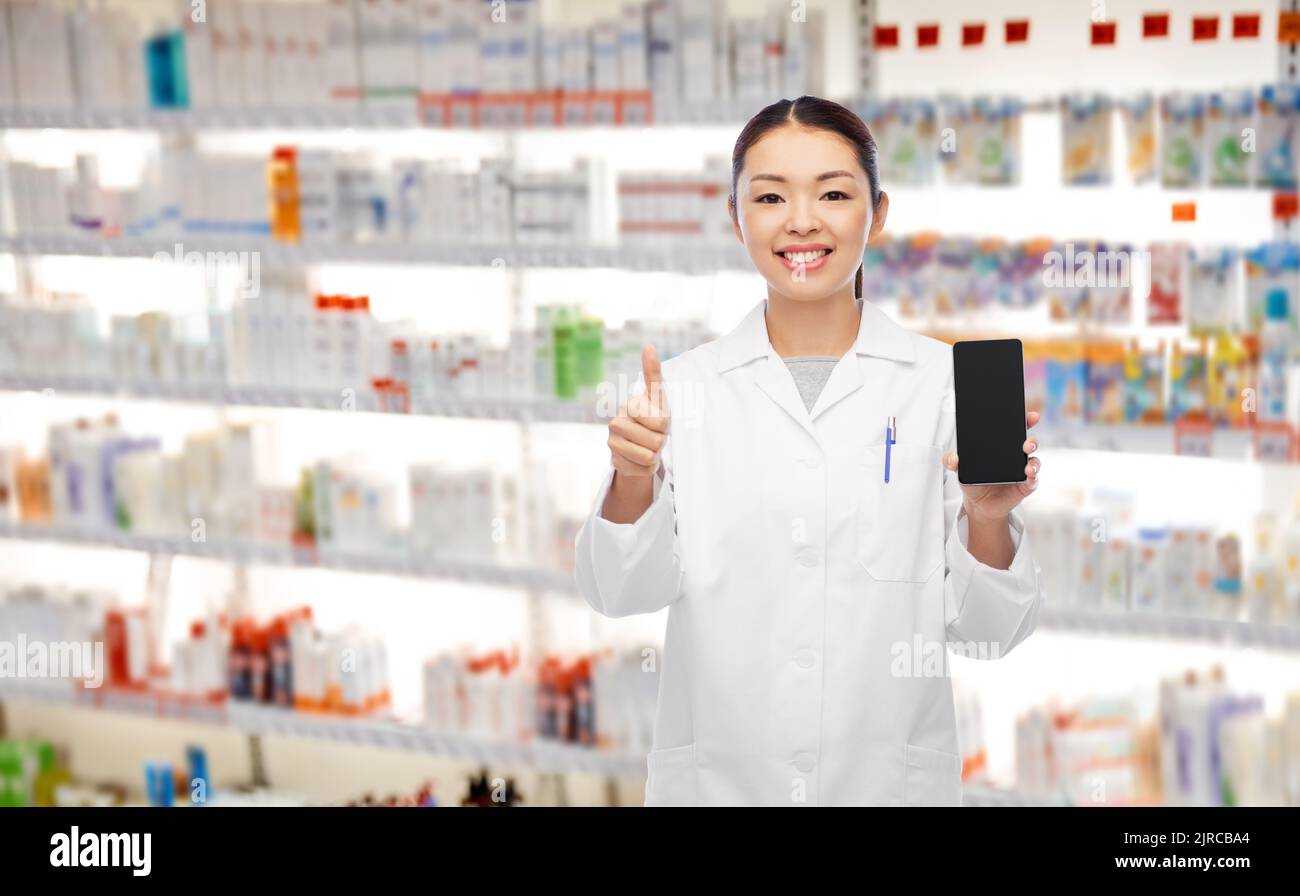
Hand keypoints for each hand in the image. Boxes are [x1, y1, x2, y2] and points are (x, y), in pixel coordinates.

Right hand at [608, 344, 669, 478]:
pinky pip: (642, 469)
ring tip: (648, 446)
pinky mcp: (614, 462)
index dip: (665, 424)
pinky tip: (640, 458)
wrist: (639, 444)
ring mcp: (612, 443)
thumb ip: (653, 374)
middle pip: (656, 441)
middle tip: (654, 436)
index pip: (660, 421)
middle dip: (661, 441)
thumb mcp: (656, 398)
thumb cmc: (651, 417)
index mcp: (628, 405)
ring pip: (649, 456)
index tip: (659, 421)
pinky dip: (646, 467)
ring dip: (654, 454)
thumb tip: (648, 345)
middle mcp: (615, 423)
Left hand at [943, 410, 1041, 522]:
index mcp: (1002, 447)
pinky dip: (1033, 476)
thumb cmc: (974, 482)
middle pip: (1029, 442)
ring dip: (1033, 459)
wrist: (979, 505)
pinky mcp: (1026, 485)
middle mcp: (1016, 456)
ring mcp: (1023, 470)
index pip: (1015, 430)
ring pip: (1034, 460)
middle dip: (1032, 439)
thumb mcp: (960, 470)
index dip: (1024, 420)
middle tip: (1027, 442)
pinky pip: (1033, 479)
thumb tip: (953, 457)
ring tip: (1027, 462)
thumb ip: (951, 461)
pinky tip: (1028, 474)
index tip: (1030, 416)